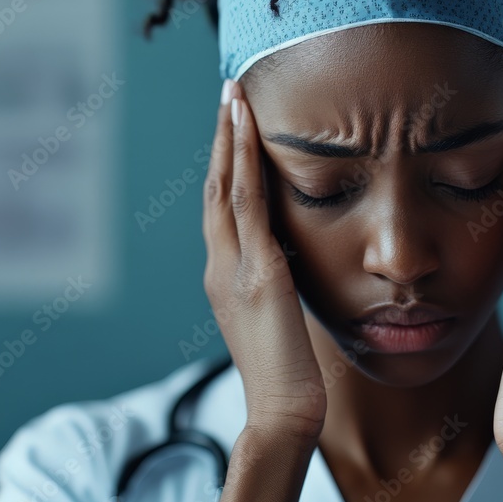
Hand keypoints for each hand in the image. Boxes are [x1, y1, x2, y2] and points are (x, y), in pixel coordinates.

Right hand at [201, 79, 325, 438]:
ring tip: (233, 94)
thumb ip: (274, 283)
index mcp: (225, 274)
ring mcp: (234, 265)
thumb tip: (287, 262)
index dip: (225, 162)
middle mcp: (220, 264)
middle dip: (220, 137)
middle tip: (227, 93)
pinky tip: (248, 128)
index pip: (221, 206)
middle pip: (214, 186)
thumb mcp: (276, 316)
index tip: (233, 125)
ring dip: (228, 136)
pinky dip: (243, 161)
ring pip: (224, 186)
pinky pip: (247, 203)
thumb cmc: (287, 370)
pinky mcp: (257, 270)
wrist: (282, 408)